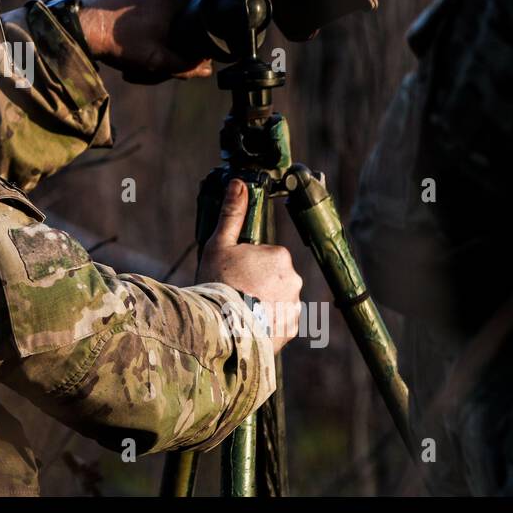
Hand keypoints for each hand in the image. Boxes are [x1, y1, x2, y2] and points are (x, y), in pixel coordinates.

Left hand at [79, 0, 210, 80]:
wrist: (84, 27)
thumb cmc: (118, 43)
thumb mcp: (155, 61)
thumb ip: (184, 65)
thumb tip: (205, 68)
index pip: (195, 16)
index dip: (188, 34)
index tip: (174, 46)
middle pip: (177, 8)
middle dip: (170, 27)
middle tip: (152, 45)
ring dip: (155, 16)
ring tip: (139, 34)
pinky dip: (140, 5)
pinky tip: (129, 21)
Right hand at [196, 179, 302, 352]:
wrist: (221, 328)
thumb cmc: (218, 283)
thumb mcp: (219, 244)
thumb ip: (232, 214)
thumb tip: (238, 183)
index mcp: (280, 256)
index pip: (267, 256)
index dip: (247, 264)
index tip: (233, 273)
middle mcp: (294, 280)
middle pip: (275, 278)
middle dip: (258, 284)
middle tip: (235, 292)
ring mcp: (294, 306)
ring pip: (279, 300)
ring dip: (264, 304)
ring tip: (240, 312)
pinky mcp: (291, 329)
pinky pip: (280, 322)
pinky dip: (268, 323)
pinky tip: (249, 325)